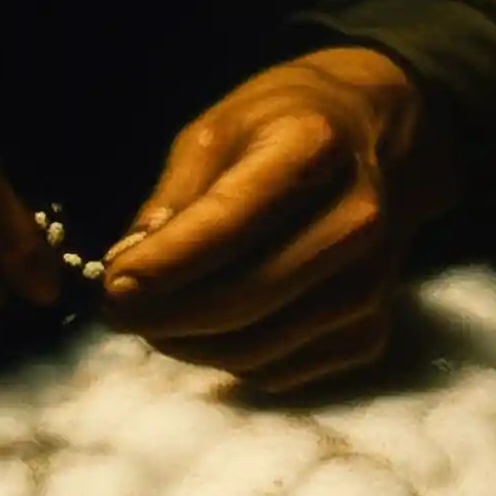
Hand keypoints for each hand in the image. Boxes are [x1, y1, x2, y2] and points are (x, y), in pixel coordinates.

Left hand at [102, 48, 459, 391]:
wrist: (384, 136)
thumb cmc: (284, 124)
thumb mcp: (215, 131)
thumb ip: (171, 199)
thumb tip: (125, 267)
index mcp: (311, 151)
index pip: (227, 227)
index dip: (161, 267)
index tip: (111, 286)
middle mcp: (355, 221)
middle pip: (240, 299)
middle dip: (161, 316)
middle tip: (117, 308)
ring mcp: (370, 284)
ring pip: (253, 348)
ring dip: (186, 343)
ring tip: (154, 315)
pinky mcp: (369, 331)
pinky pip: (277, 371)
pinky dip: (227, 358)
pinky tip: (207, 327)